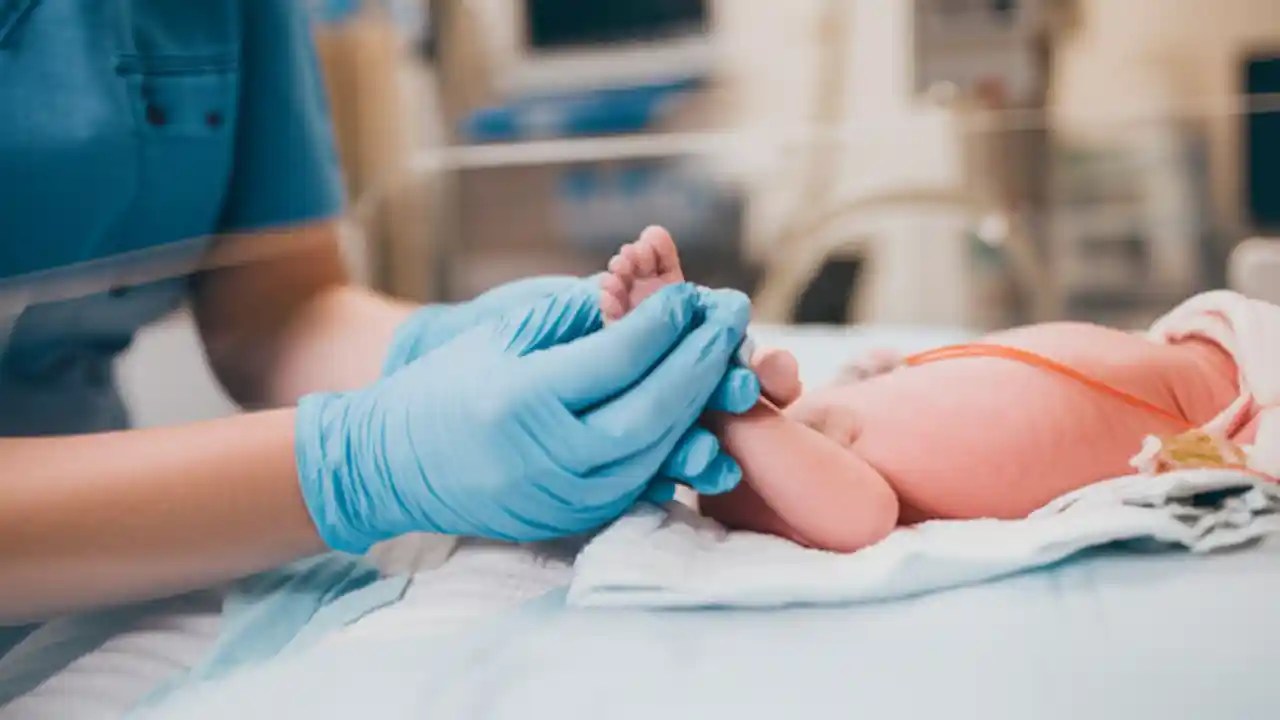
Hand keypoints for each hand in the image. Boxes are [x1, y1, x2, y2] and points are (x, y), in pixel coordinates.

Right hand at [382, 277, 762, 500]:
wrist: (394, 468)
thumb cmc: (444, 388)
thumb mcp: (500, 337)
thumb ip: (574, 318)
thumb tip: (646, 294)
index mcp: (523, 400)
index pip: (618, 359)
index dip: (665, 324)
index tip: (694, 294)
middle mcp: (550, 457)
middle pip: (653, 409)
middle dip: (702, 360)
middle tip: (735, 317)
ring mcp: (566, 496)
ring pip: (658, 449)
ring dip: (701, 402)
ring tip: (728, 357)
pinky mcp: (578, 518)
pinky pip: (643, 479)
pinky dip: (676, 442)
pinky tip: (702, 408)